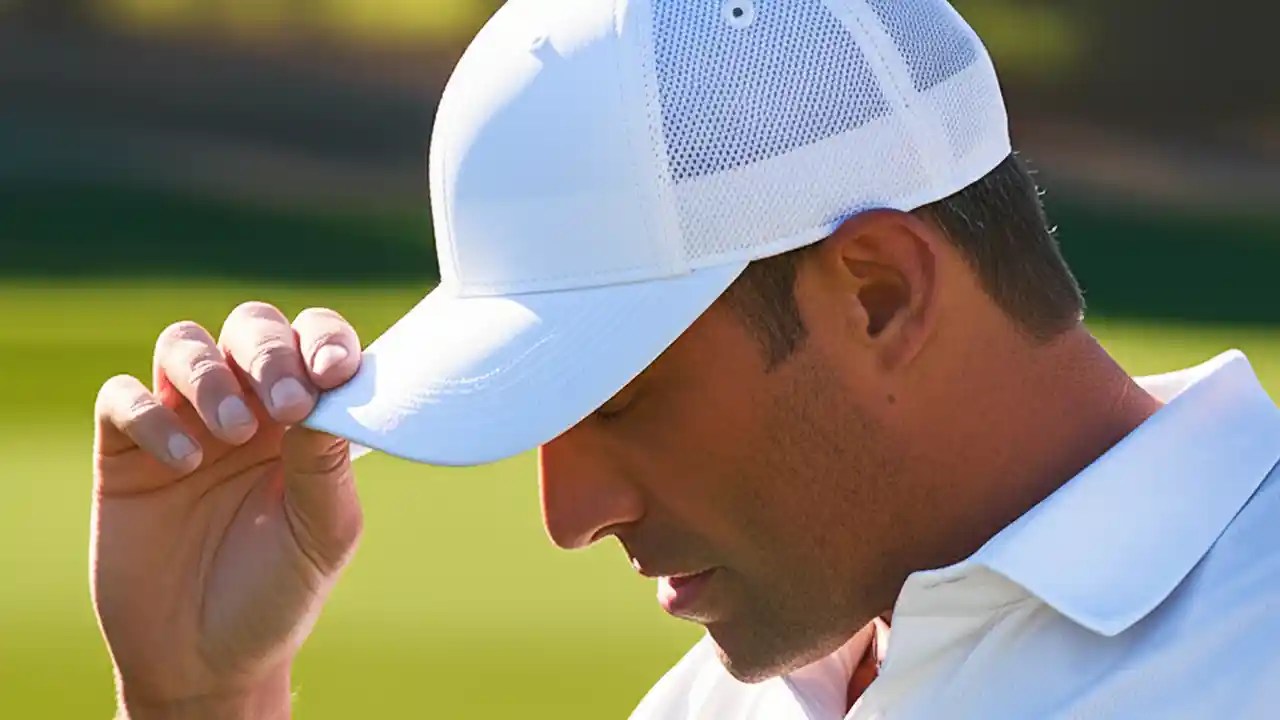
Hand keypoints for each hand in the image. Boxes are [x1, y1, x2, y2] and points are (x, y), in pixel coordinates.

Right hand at [91, 302, 364, 718]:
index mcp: (304, 417)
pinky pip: (122, 397)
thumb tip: (326, 393)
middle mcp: (246, 406)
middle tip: (287, 403)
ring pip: (184, 344)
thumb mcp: (323, 532)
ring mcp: (182, 422)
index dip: (325, 340)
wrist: (207, 658)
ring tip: (235, 432)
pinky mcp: (125, 453)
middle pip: (251, 327)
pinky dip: (150, 414)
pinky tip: (183, 462)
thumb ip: (326, 463)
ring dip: (211, 374)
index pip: (315, 342)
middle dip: (269, 351)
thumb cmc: (278, 589)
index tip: (335, 370)